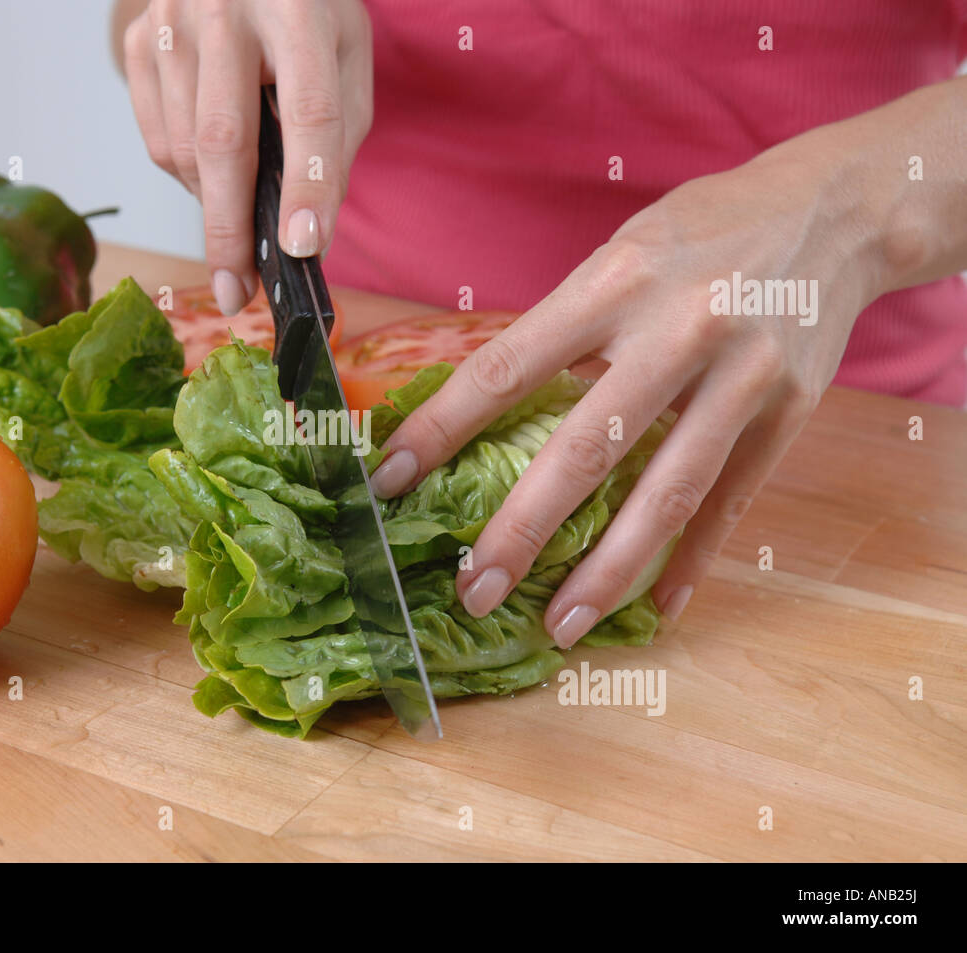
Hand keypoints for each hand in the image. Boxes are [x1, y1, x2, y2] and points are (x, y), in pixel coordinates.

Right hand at [121, 0, 372, 313]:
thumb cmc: (305, 6)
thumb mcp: (346, 53)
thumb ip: (335, 133)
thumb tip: (306, 229)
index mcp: (297, 7)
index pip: (308, 110)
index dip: (307, 184)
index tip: (301, 247)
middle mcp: (226, 8)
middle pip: (223, 139)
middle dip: (231, 228)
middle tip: (237, 292)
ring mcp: (171, 23)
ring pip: (182, 147)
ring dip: (213, 205)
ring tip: (239, 222)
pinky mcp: (139, 40)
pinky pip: (156, 137)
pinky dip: (185, 175)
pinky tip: (213, 173)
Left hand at [369, 141, 892, 645]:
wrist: (834, 209)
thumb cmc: (700, 232)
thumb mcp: (618, 255)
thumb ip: (560, 330)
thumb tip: (483, 412)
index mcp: (612, 282)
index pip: (505, 368)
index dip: (441, 430)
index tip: (389, 481)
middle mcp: (678, 329)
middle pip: (585, 449)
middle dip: (521, 531)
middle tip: (472, 591)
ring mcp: (742, 375)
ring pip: (666, 492)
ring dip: (608, 572)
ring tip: (559, 625)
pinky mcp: (790, 410)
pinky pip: (732, 500)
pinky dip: (694, 559)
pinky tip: (660, 607)